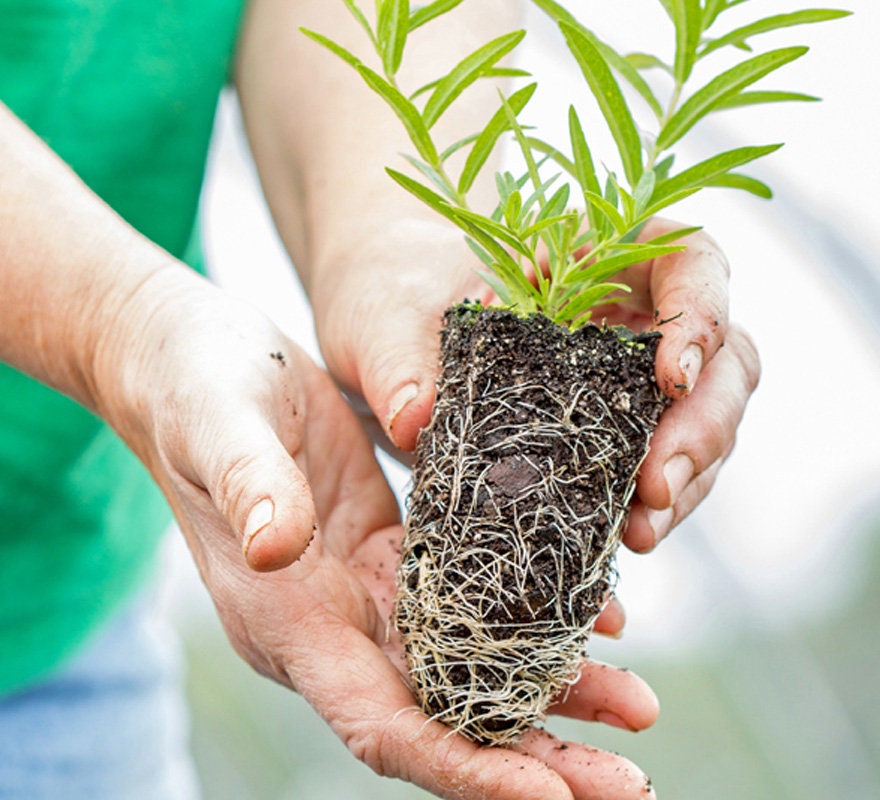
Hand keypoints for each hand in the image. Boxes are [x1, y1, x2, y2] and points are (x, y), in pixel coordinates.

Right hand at [89, 266, 657, 798]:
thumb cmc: (199, 393)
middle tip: (631, 783)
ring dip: (549, 692)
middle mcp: (333, 623)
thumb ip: (250, 487)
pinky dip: (529, 618)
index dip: (462, 765)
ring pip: (467, 662)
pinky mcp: (392, 548)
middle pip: (441, 714)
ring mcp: (366, 589)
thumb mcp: (221, 428)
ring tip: (635, 704)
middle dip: (533, 754)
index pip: (379, 721)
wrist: (202, 365)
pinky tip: (591, 619)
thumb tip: (276, 548)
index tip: (548, 796)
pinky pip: (469, 599)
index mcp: (287, 618)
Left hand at [311, 217, 759, 557]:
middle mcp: (632, 316)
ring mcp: (630, 379)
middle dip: (701, 428)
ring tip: (638, 533)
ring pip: (699, 427)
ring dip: (683, 484)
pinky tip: (621, 542)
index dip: (702, 314)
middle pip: (719, 362)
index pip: (689, 262)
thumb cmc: (391, 299)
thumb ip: (401, 360)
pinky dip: (646, 509)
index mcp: (601, 254)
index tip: (675, 375)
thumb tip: (414, 422)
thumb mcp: (385, 318)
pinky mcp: (610, 435)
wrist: (381, 332)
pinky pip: (654, 471)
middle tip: (658, 487)